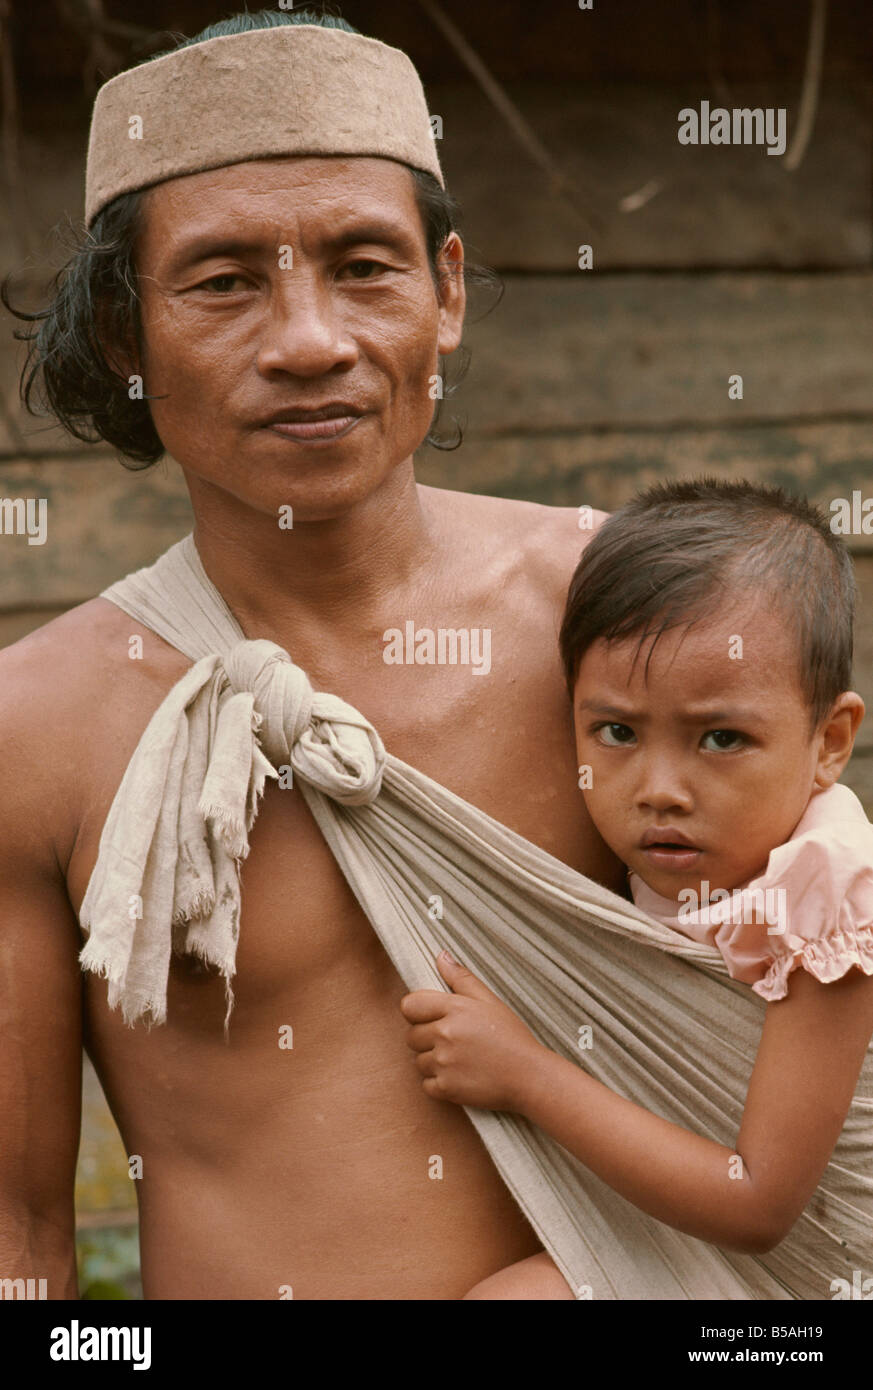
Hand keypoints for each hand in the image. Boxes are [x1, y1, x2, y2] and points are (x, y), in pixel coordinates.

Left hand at [399, 951, 545, 1111]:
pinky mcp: (446, 1089)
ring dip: (433, 1061)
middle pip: (411, 1036)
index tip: (431, 1017)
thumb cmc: (511, 1036)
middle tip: (453, 1040)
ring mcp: (444, 1063)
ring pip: (419, 1061)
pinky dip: (439, 1083)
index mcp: (454, 1009)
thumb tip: (440, 956)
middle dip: (426, 1037)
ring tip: (460, 1059)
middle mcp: (445, 1035)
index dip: (417, 1011)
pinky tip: (460, 1076)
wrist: (529, 1076)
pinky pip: (426, 1084)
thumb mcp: (490, 1001)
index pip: (409, 1005)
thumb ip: (461, 978)